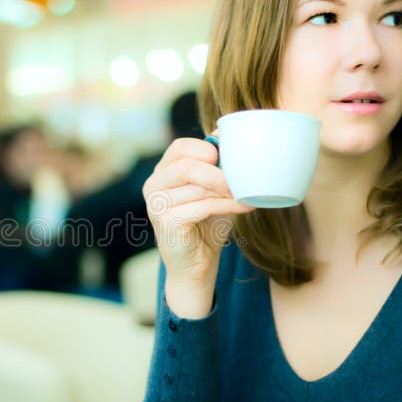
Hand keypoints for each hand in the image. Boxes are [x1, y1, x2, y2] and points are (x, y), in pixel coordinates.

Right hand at [142, 137, 253, 317]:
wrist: (196, 265)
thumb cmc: (205, 225)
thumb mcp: (212, 191)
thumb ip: (217, 169)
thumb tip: (232, 136)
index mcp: (162, 173)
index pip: (179, 147)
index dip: (204, 149)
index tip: (227, 160)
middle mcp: (154, 185)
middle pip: (185, 166)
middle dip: (218, 173)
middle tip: (243, 180)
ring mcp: (157, 205)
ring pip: (196, 187)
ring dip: (227, 190)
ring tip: (248, 195)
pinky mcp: (167, 222)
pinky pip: (201, 206)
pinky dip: (226, 205)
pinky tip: (244, 208)